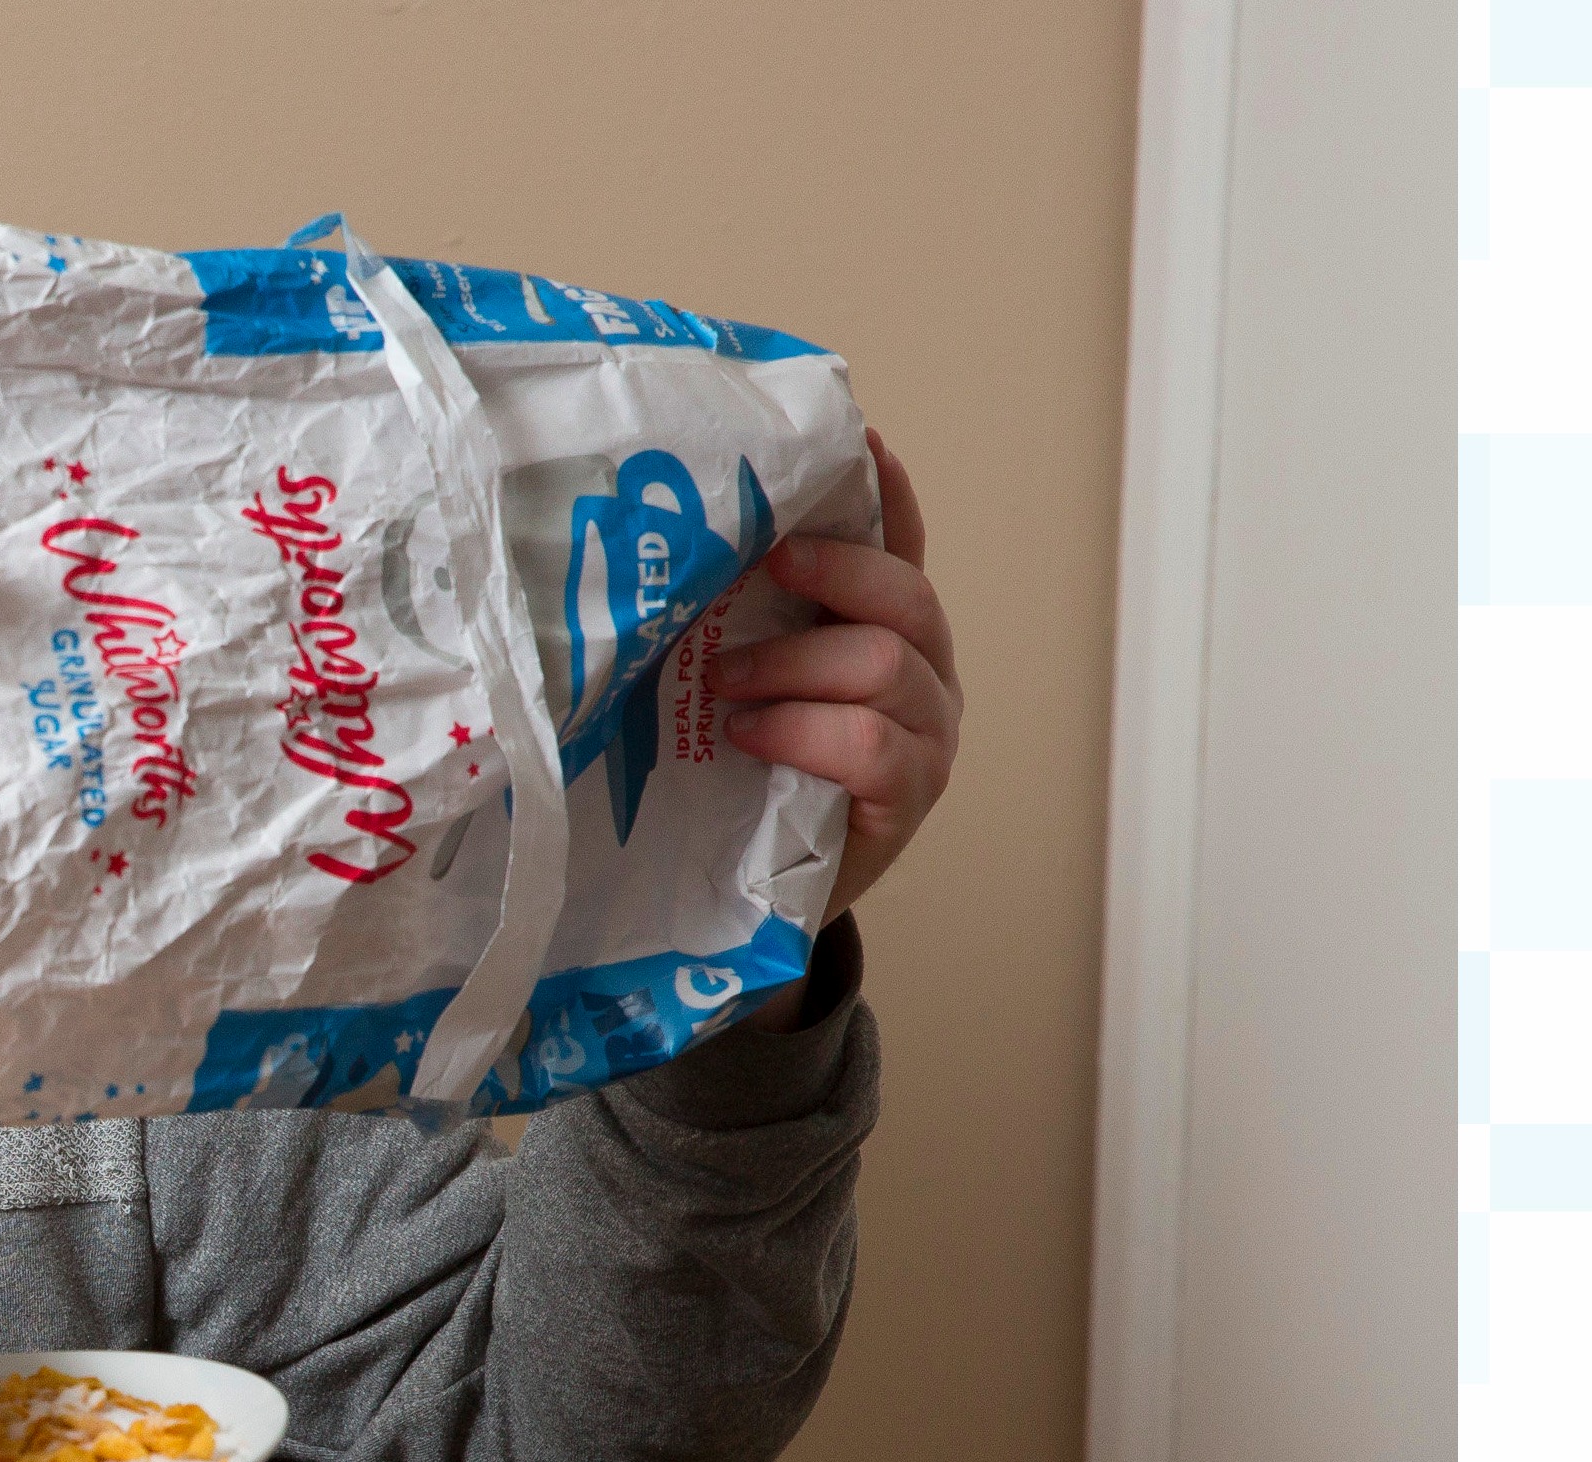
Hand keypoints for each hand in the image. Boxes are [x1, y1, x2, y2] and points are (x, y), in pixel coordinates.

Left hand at [712, 430, 958, 925]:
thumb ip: (734, 619)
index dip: (886, 492)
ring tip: (724, 688)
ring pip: (886, 663)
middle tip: (762, 562)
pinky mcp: (911, 797)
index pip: (901, 542)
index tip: (861, 439)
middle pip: (903, 592)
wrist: (754, 891)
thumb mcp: (736, 681)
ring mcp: (928, 734)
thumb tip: (663, 550)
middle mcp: (923, 670)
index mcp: (884, 628)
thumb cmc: (742, 774)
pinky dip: (804, 730)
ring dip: (794, 663)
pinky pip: (873, 743)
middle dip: (833, 567)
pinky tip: (750, 736)